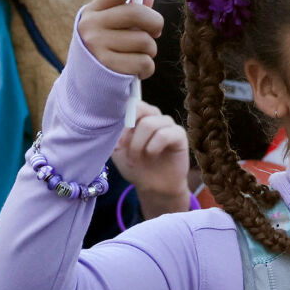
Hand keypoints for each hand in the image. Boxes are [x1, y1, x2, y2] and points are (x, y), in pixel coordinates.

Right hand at [79, 0, 162, 77]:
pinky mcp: (108, 67)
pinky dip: (147, 68)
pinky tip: (136, 70)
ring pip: (146, 42)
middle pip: (138, 15)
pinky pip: (145, 63)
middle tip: (156, 31)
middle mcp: (92, 26)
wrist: (85, 83)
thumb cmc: (105, 48)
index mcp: (93, 11)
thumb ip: (129, 10)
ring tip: (138, 55)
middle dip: (156, 23)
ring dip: (150, 50)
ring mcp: (98, 46)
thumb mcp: (111, 27)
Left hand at [113, 101, 189, 216]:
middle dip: (128, 131)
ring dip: (138, 144)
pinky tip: (150, 156)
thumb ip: (113, 133)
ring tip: (134, 159)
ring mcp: (167, 124)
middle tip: (122, 147)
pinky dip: (153, 147)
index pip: (130, 103)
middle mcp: (153, 115)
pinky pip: (164, 134)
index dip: (120, 120)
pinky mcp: (179, 134)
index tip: (115, 142)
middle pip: (139, 108)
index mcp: (138, 115)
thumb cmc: (135, 165)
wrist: (153, 186)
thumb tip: (110, 122)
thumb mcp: (117, 149)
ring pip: (150, 124)